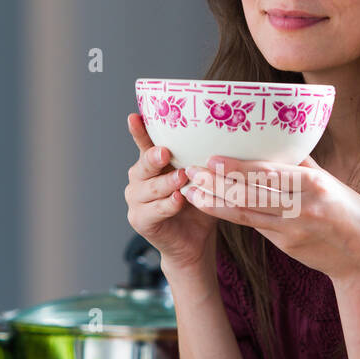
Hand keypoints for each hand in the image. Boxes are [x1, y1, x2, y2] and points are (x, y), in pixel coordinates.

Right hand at [123, 114, 216, 276]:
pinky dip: (167, 205)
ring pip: (149, 188)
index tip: (134, 117)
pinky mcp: (140, 220)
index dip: (139, 130)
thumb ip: (203, 161)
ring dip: (165, 182)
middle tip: (165, 152)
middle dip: (153, 157)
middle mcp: (139, 179)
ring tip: (181, 178)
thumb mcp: (204, 178)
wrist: (195, 241)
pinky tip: (178, 200)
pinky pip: (153, 210)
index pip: (145, 143)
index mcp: (153, 164)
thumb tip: (224, 135)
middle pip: (143, 164)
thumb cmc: (200, 205)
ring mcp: (136, 200)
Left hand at [182, 153, 359, 285]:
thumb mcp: (329, 182)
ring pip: (246, 214)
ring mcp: (292, 229)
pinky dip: (229, 215)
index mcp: (314, 185)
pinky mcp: (286, 245)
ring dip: (215, 203)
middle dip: (217, 184)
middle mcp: (302, 207)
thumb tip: (278, 138)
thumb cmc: (348, 211)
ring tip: (190, 192)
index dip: (239, 168)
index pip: (270, 175)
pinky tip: (210, 206)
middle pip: (252, 195)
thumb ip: (301, 164)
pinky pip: (253, 225)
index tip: (213, 159)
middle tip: (190, 173)